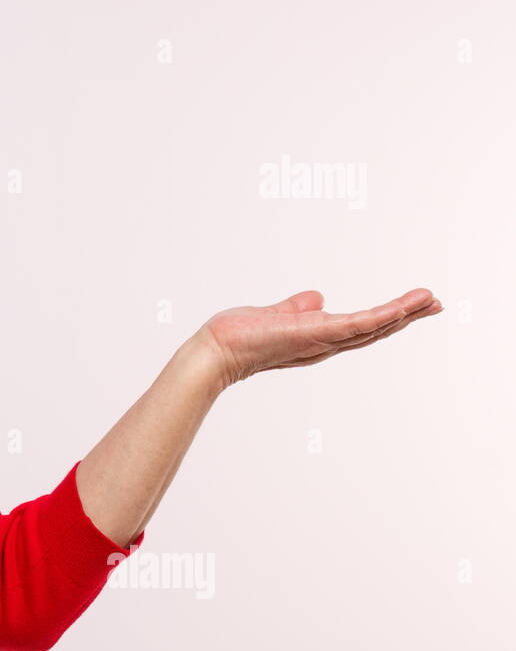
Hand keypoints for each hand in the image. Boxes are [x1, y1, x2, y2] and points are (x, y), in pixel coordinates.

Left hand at [194, 288, 442, 388]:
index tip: (412, 306)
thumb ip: (296, 308)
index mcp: (316, 338)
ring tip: (430, 300)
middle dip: (405, 317)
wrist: (215, 351)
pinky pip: (354, 325)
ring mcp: (320, 341)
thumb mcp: (274, 315)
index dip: (386, 318)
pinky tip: (401, 308)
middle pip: (373, 330)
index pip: (359, 328)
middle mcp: (323, 344)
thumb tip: (316, 298)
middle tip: (435, 303)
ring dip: (402, 314)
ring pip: (370, 328)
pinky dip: (380, 317)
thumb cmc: (236, 336)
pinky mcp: (314, 334)